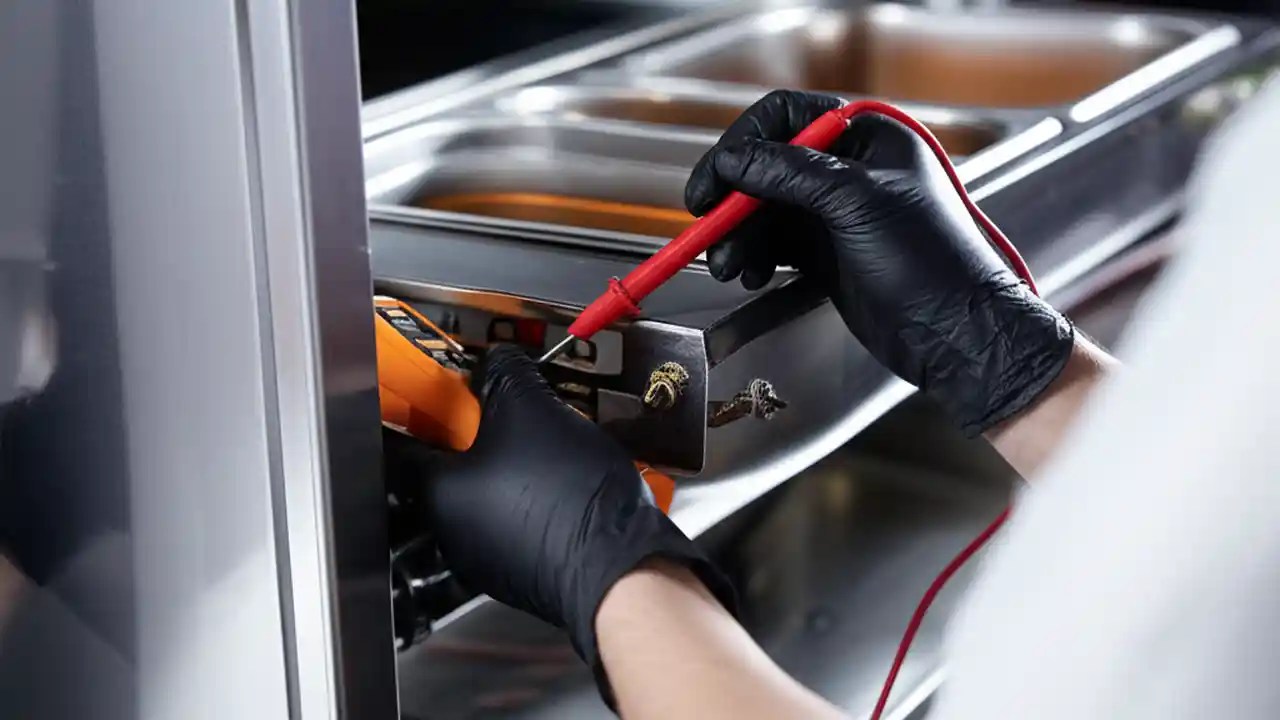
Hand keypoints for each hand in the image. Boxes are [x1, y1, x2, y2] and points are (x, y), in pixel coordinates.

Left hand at [383, 345, 732, 701]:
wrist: (622, 570)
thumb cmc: (566, 498)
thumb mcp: (531, 409)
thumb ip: (505, 375)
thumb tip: (497, 361)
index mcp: (438, 493)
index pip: (403, 442)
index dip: (420, 407)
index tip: (436, 390)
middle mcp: (455, 533)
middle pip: (456, 465)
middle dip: (483, 431)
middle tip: (509, 405)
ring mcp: (493, 557)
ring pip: (496, 492)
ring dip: (517, 463)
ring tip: (552, 438)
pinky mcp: (532, 569)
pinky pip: (528, 518)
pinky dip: (543, 494)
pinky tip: (573, 476)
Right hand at [685, 90, 1074, 434]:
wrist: (955, 333)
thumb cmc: (929, 260)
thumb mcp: (856, 202)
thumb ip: (789, 174)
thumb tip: (733, 158)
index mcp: (866, 139)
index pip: (787, 118)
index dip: (744, 142)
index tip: (715, 176)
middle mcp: (848, 169)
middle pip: (767, 166)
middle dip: (733, 198)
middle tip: (703, 221)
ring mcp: (835, 214)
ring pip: (764, 210)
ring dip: (737, 235)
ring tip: (726, 265)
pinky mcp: (826, 254)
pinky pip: (774, 244)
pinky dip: (753, 256)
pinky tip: (746, 275)